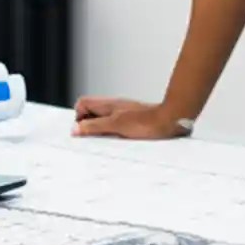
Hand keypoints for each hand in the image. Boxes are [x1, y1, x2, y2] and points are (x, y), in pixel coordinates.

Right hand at [72, 97, 189, 139]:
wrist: (169, 121)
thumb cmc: (146, 122)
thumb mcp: (115, 125)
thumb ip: (94, 126)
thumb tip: (76, 128)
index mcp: (107, 104)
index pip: (83, 103)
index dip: (78, 117)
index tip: (83, 131)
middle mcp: (114, 107)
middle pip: (91, 112)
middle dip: (89, 125)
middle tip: (95, 138)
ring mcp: (123, 113)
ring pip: (104, 120)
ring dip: (101, 131)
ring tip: (109, 140)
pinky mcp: (133, 121)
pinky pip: (116, 126)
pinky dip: (114, 134)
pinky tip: (121, 141)